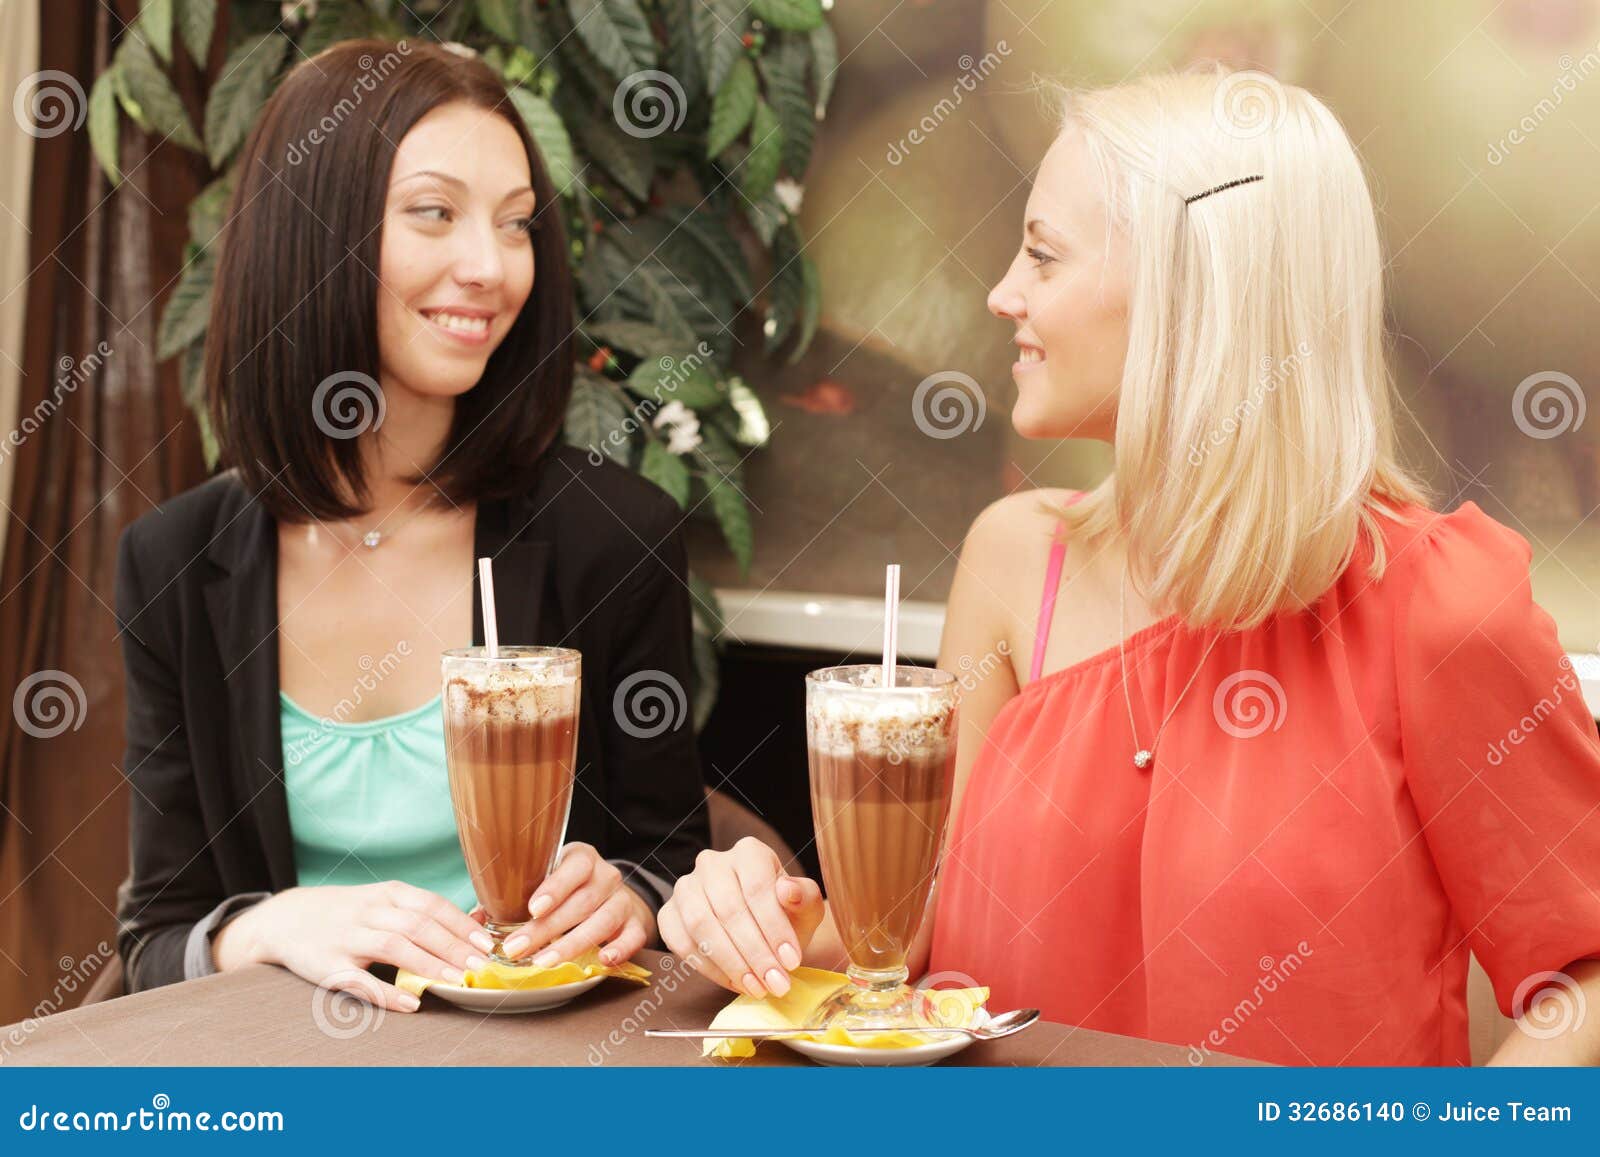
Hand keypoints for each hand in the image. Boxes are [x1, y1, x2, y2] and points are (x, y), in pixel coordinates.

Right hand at [213, 882, 495, 1011]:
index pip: (432, 906)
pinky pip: (359, 980)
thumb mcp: (385, 901)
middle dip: (454, 947)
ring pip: (394, 947)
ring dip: (429, 965)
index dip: (462, 925)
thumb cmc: (350, 912)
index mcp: (388, 894)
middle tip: (482, 967)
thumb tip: (479, 921)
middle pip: (418, 926)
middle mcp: (370, 911)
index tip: (488, 945)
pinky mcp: (327, 965)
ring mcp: (347, 937)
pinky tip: (412, 1002)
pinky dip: (386, 992)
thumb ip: (426, 911)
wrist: (286, 918)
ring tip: (458, 982)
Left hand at [499, 842, 653, 967]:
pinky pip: (633, 936)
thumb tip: (474, 920)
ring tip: (545, 962)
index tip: (532, 908)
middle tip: (517, 949)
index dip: (555, 887)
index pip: (573, 867)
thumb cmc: (567, 892)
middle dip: (546, 929)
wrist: (612, 898)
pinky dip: (620, 949)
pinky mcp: (636, 924)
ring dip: (572, 944)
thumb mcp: (544, 884)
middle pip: (580, 902)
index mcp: (582, 859)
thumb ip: (512, 898)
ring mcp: (623, 900)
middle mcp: (606, 877)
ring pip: (602, 921)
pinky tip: (603, 960)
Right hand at [657, 836, 824, 998]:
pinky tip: (734, 982)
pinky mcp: (668, 913)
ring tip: (756, 987)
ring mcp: (685, 887)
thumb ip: (805, 897)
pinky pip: (681, 942)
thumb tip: (788, 891)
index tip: (792, 961)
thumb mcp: (805, 907)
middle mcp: (712, 863)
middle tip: (776, 983)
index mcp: (749, 852)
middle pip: (729, 909)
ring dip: (731, 962)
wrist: (761, 930)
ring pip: (701, 925)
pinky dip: (708, 968)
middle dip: (755, 952)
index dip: (774, 928)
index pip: (758, 887)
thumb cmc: (786, 915)